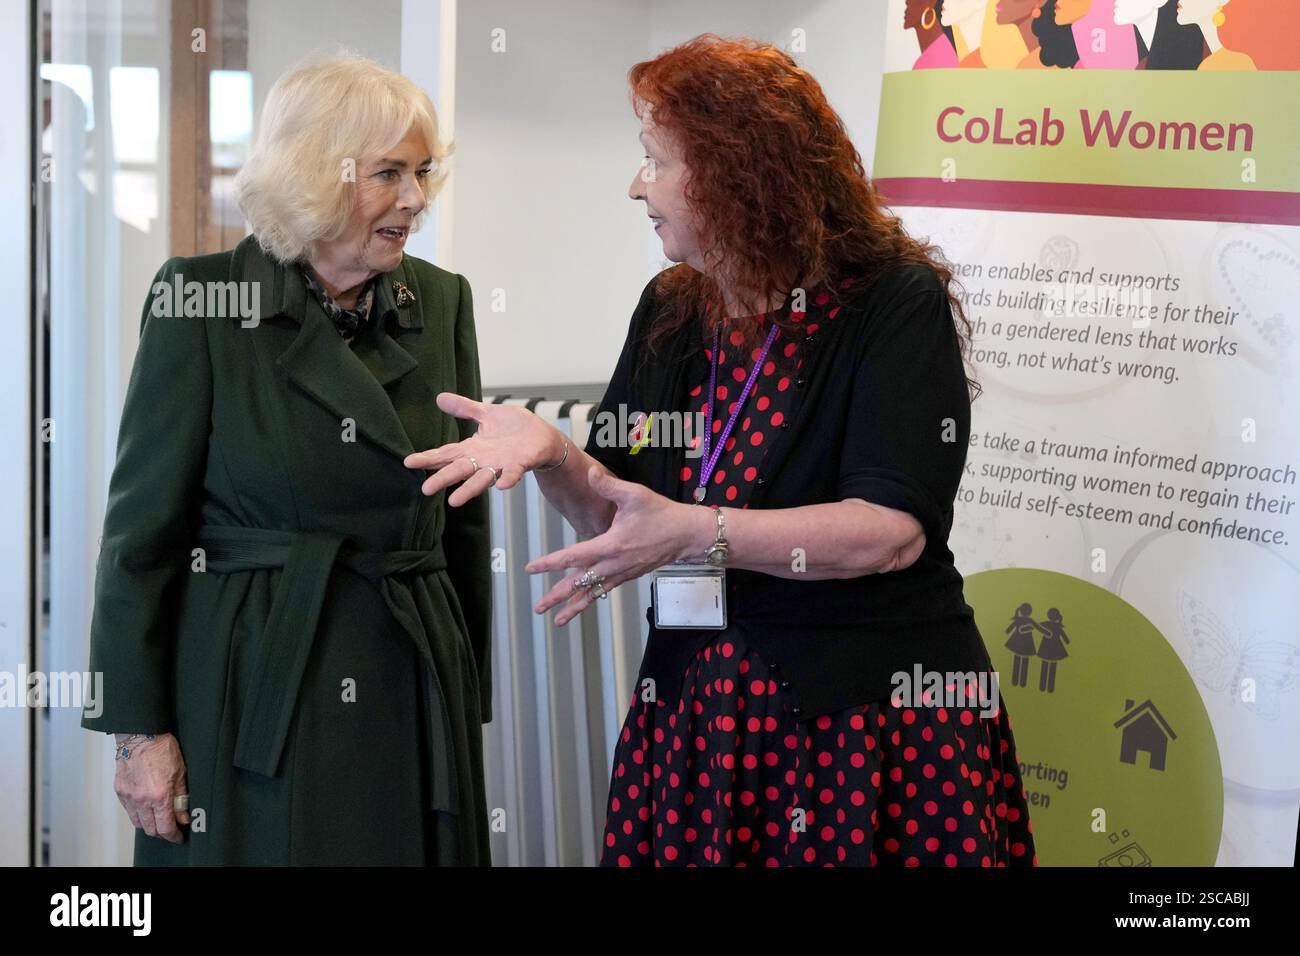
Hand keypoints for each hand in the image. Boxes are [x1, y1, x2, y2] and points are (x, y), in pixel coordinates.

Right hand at [113, 732, 189, 843]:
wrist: (141, 734)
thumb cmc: (163, 749)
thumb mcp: (181, 772)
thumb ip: (181, 797)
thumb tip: (183, 816)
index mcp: (159, 796)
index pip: (165, 828)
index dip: (174, 836)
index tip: (179, 837)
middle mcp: (142, 800)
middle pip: (151, 829)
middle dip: (162, 832)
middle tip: (171, 827)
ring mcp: (128, 796)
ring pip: (138, 823)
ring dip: (149, 824)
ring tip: (159, 817)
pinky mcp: (120, 791)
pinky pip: (129, 811)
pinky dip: (138, 813)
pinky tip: (146, 807)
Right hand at [404, 393, 565, 506]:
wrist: (543, 438)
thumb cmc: (514, 428)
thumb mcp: (487, 413)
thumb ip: (464, 408)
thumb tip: (439, 397)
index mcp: (473, 448)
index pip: (447, 454)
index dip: (428, 458)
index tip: (408, 462)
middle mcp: (484, 460)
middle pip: (459, 470)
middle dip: (443, 479)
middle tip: (425, 490)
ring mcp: (501, 464)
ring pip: (482, 478)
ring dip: (469, 489)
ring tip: (454, 501)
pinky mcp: (520, 463)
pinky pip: (513, 473)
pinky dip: (507, 479)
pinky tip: (501, 486)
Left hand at [525, 466, 709, 625]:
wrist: (687, 534)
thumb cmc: (661, 513)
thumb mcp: (635, 494)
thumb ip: (608, 485)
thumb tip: (589, 473)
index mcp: (611, 545)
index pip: (574, 556)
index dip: (550, 563)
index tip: (531, 568)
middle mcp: (614, 564)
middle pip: (580, 584)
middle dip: (557, 596)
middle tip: (538, 608)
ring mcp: (622, 573)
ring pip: (592, 593)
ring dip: (573, 607)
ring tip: (555, 620)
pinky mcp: (628, 576)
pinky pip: (605, 591)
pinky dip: (591, 600)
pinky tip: (580, 606)